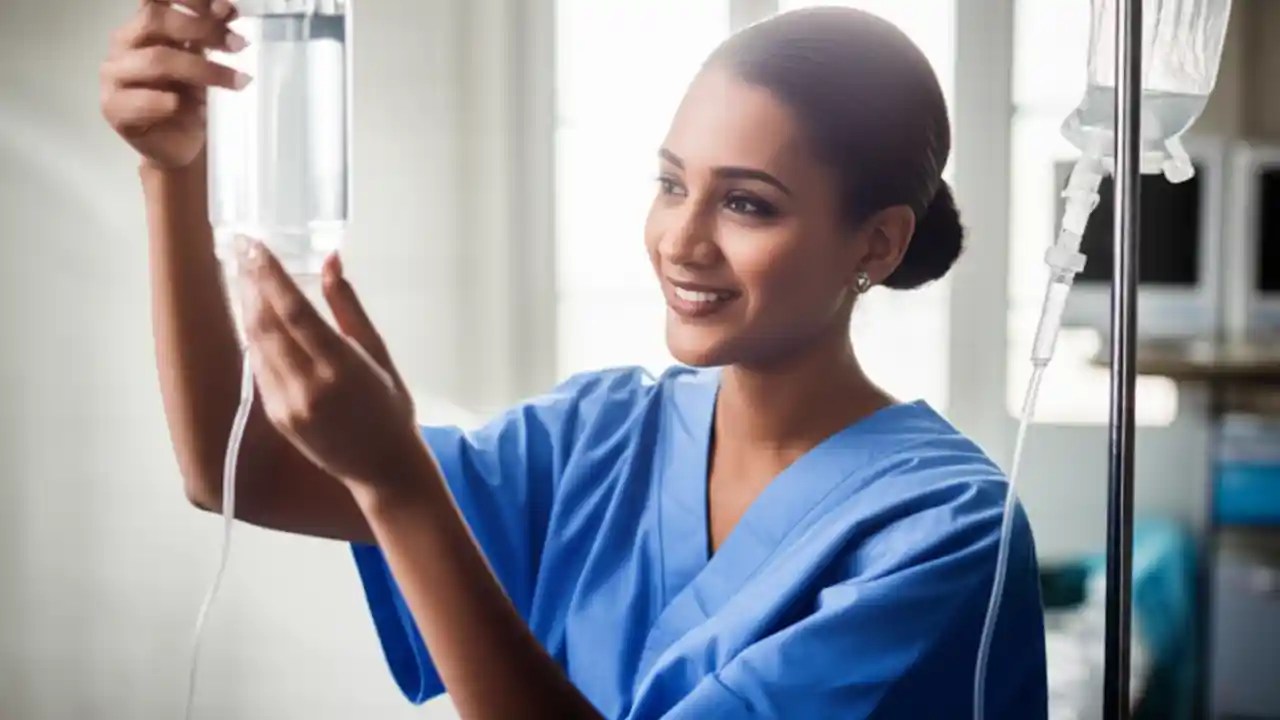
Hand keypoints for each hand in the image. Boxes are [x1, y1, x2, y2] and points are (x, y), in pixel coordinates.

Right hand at [100, 0, 250, 169]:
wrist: (181, 148)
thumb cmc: (190, 102)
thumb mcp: (204, 63)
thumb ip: (209, 37)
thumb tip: (226, 10)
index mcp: (143, 27)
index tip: (227, 8)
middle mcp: (123, 44)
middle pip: (154, 21)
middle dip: (202, 28)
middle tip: (238, 44)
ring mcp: (114, 76)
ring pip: (156, 60)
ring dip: (203, 69)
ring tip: (237, 81)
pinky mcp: (113, 108)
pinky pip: (143, 99)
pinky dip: (174, 103)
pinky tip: (198, 112)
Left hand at [235, 237, 423, 500]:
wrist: (383, 469)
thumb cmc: (390, 408)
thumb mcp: (379, 353)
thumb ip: (349, 306)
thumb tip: (330, 260)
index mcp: (341, 367)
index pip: (294, 311)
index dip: (269, 275)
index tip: (253, 245)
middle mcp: (310, 386)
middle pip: (266, 324)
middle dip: (250, 283)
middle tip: (240, 251)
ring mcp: (288, 404)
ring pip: (256, 344)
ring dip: (247, 307)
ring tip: (242, 275)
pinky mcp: (277, 416)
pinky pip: (260, 367)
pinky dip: (255, 338)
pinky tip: (254, 316)